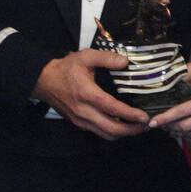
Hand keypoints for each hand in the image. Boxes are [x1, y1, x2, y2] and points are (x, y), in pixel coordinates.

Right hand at [32, 49, 148, 140]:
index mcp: (87, 94)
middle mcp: (84, 111)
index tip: (145, 117)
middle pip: (111, 129)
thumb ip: (106, 58)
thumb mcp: (86, 56)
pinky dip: (113, 132)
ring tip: (138, 127)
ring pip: (106, 134)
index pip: (112, 108)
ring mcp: (81, 120)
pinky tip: (123, 126)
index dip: (130, 115)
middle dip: (131, 130)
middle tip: (147, 125)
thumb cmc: (66, 68)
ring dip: (124, 134)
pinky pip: (99, 133)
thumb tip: (126, 62)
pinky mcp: (78, 124)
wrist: (44, 81)